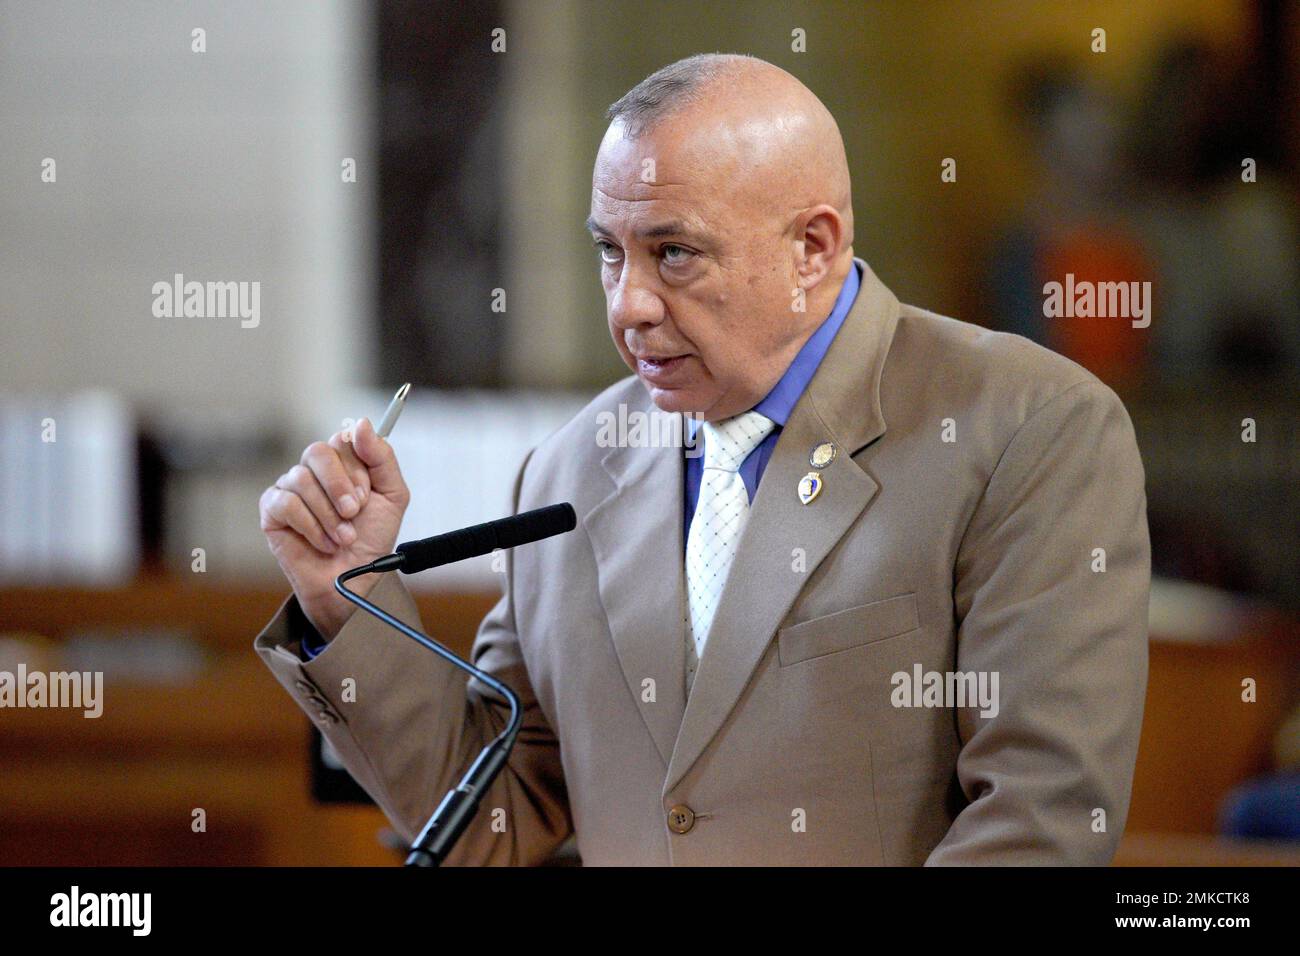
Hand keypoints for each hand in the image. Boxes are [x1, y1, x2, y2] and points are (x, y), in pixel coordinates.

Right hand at [259, 416, 409, 639]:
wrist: (354, 578)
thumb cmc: (371, 538)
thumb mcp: (392, 496)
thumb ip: (382, 458)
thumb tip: (362, 423)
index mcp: (343, 462)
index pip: (343, 440)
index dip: (355, 467)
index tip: (367, 494)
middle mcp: (315, 470)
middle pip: (318, 452)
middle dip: (340, 486)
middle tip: (354, 512)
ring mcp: (290, 487)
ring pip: (302, 479)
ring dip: (329, 515)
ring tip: (343, 537)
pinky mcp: (272, 509)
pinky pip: (287, 503)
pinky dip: (311, 527)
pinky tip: (324, 543)